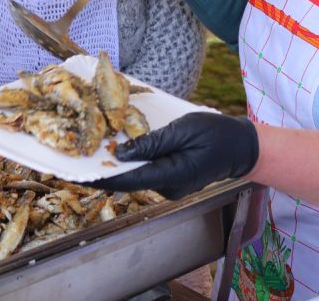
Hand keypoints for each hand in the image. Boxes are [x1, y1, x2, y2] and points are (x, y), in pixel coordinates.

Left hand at [88, 112, 258, 199]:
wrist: (241, 147)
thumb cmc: (216, 134)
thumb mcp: (183, 129)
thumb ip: (152, 143)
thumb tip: (122, 154)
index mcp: (172, 176)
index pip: (128, 180)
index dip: (100, 177)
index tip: (77, 174)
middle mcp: (168, 188)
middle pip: (129, 180)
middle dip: (104, 169)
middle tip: (77, 156)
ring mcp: (170, 187)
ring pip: (137, 177)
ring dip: (117, 165)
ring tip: (92, 150)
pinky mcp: (171, 181)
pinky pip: (146, 173)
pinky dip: (132, 163)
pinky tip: (119, 150)